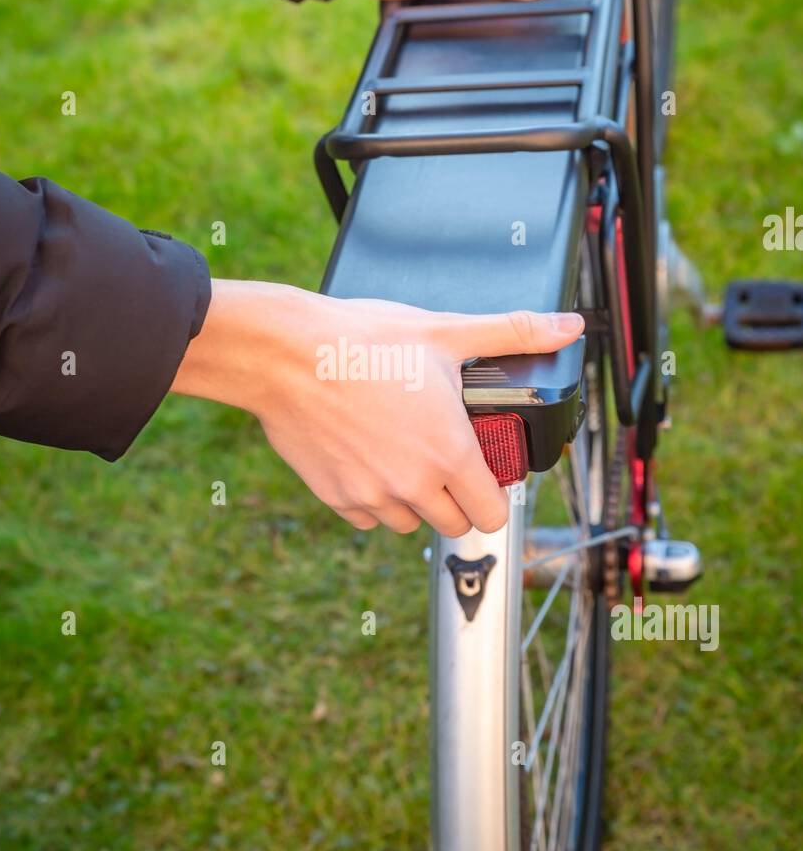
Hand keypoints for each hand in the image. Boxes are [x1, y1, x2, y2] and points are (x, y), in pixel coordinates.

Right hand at [172, 280, 583, 536]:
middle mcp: (413, 485)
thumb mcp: (445, 332)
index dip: (495, 492)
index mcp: (449, 453)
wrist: (283, 354)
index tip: (485, 468)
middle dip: (458, 498)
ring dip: (415, 501)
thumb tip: (567, 326)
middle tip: (446, 458)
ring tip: (404, 454)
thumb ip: (512, 333)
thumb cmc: (362, 340)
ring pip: (409, 523)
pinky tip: (368, 458)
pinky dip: (372, 498)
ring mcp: (372, 495)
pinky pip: (367, 517)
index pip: (493, 513)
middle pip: (456, 524)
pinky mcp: (335, 496)